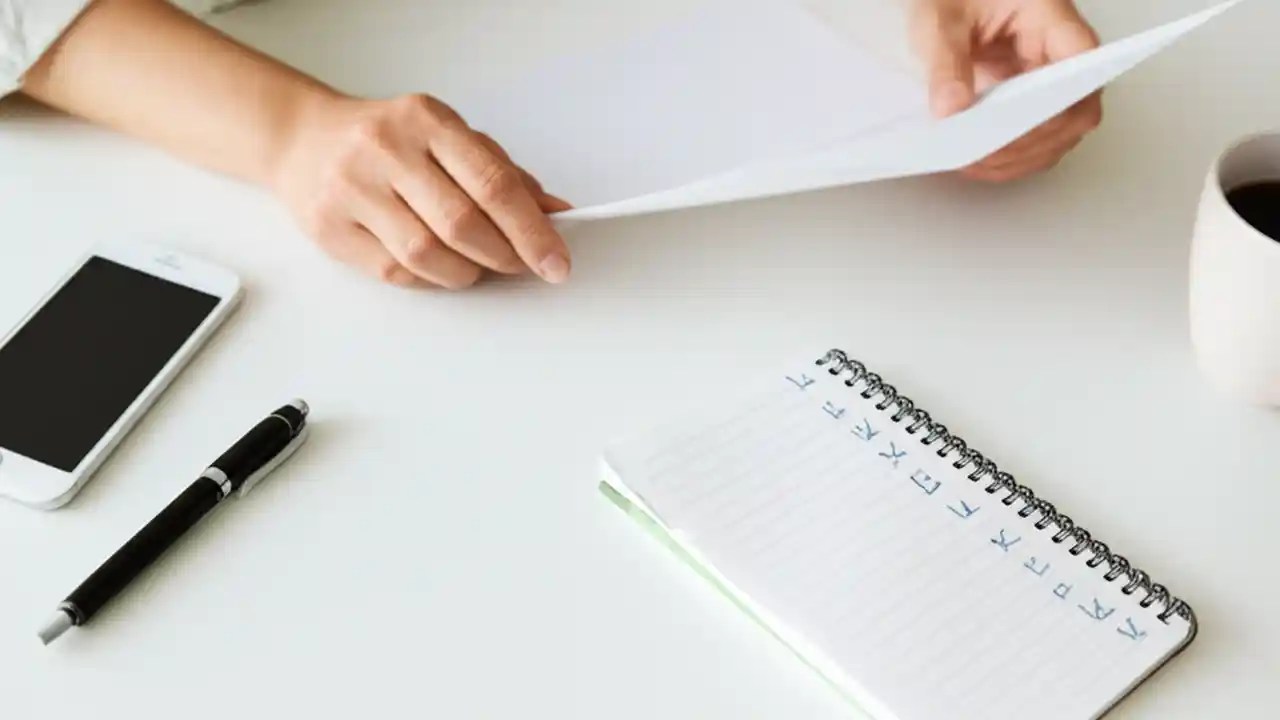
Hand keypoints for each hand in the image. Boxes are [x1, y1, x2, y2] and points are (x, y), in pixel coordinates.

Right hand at [274, 93, 571, 288]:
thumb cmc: (388, 140)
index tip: (557, 261)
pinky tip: (438, 268)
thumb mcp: (448, 138)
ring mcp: (352, 189)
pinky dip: (429, 279)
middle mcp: (386, 150)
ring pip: (427, 255)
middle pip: (462, 223)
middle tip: (523, 267)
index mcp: (426, 121)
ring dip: (467, 273)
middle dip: (505, 256)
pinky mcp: (329, 227)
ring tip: (477, 266)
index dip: (532, 230)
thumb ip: (502, 173)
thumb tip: (555, 214)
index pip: (494, 183)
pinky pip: (394, 272)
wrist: (304, 139)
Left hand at [910, 0, 1102, 181]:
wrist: (951, 2)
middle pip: (1074, 112)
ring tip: (973, 163)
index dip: (1057, 106)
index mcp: (1054, 20)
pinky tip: (975, 162)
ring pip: (1057, 134)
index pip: (1082, 67)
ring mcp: (1048, 82)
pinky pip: (1033, 140)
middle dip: (1030, 141)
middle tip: (983, 154)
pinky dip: (1008, 157)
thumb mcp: (941, 20)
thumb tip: (951, 110)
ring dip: (1018, 157)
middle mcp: (1061, 54)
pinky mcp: (1029, 102)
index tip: (1014, 127)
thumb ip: (945, 62)